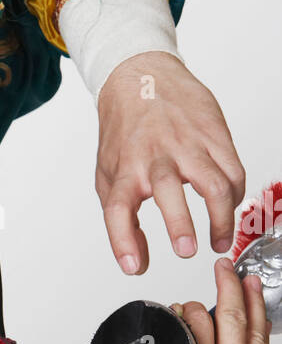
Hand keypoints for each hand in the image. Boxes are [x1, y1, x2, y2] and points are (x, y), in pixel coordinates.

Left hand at [96, 52, 245, 274]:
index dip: (123, 240)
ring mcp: (187, 143)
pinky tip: (228, 210)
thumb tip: (136, 261)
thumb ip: (121, 219)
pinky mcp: (214, 134)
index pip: (118, 208)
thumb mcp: (108, 174)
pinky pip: (233, 170)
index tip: (133, 266)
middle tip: (186, 250)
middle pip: (167, 189)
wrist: (141, 77)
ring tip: (219, 243)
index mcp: (124, 167)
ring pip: (214, 182)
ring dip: (220, 218)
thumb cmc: (124, 131)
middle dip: (179, 223)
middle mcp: (154, 155)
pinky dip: (235, 197)